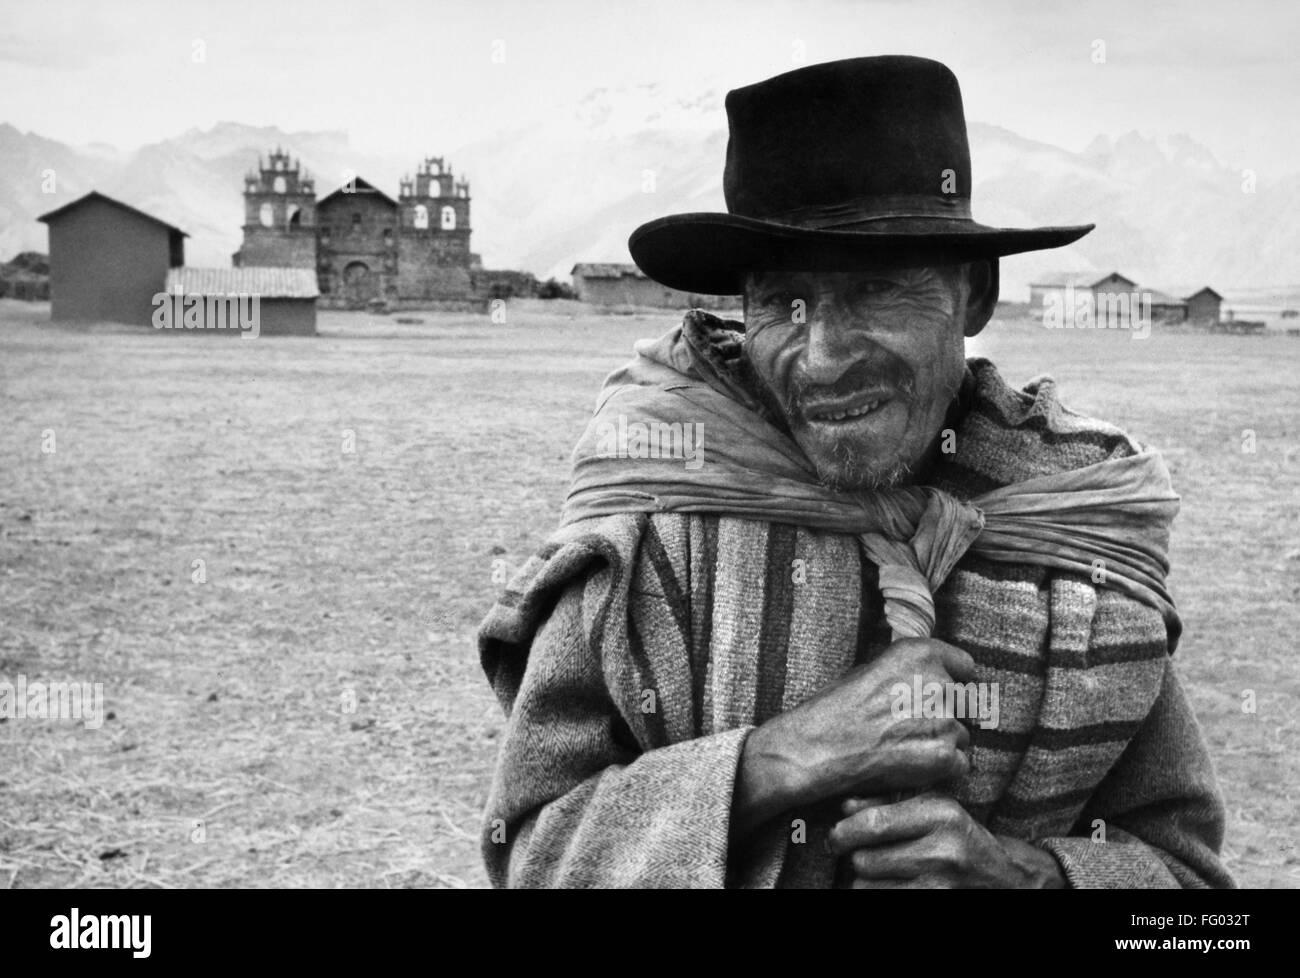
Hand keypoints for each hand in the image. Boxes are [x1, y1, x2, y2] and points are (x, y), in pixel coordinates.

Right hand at [732, 638, 975, 839]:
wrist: (817, 746)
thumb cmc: (837, 708)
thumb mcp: (872, 669)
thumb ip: (910, 671)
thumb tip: (935, 677)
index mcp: (920, 653)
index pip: (965, 667)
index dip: (953, 683)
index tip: (938, 696)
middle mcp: (937, 682)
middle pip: (966, 703)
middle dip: (947, 715)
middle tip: (915, 729)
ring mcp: (943, 720)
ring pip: (962, 735)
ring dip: (942, 743)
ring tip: (905, 749)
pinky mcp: (943, 755)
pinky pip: (959, 763)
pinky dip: (941, 769)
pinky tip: (911, 766)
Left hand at [828, 792, 1065, 888]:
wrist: (1005, 876)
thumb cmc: (959, 834)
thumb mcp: (930, 807)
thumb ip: (885, 803)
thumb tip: (844, 807)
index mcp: (939, 814)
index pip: (873, 824)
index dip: (843, 832)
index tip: (835, 836)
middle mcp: (942, 850)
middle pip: (865, 860)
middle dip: (855, 857)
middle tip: (861, 853)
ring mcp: (940, 884)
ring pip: (869, 887)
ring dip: (866, 879)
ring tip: (881, 869)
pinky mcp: (936, 902)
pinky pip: (885, 900)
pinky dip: (879, 892)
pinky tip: (892, 883)